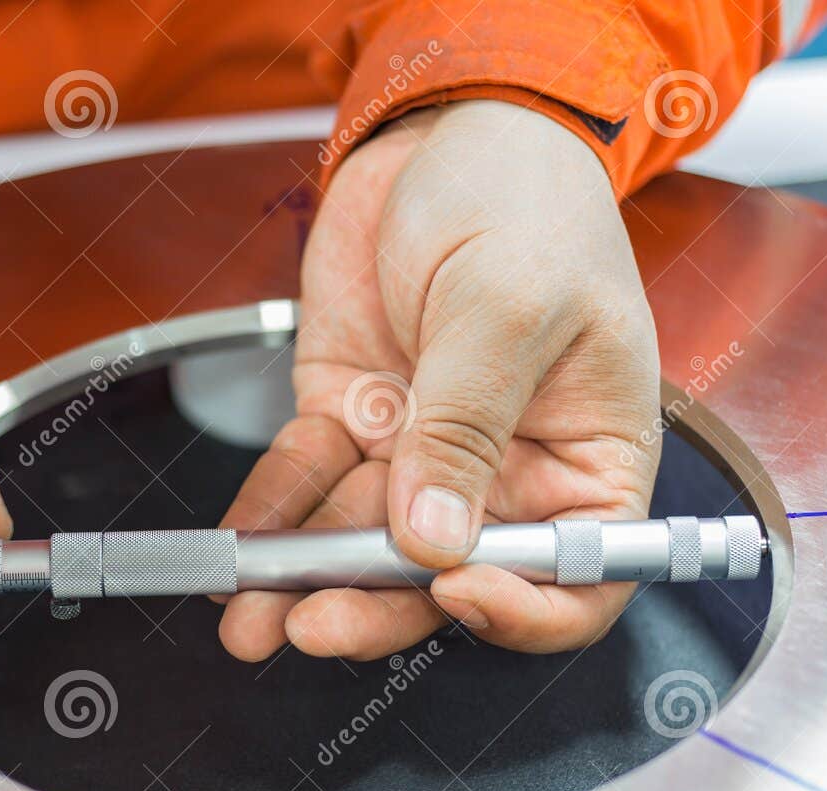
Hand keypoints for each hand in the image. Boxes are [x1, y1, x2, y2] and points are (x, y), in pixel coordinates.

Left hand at [219, 101, 659, 660]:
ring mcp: (422, 451)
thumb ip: (467, 424)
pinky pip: (308, 483)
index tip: (453, 592)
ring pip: (365, 543)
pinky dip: (271, 515)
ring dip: (305, 581)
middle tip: (313, 624)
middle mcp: (506, 471)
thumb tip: (432, 537)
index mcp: (588, 457)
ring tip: (250, 615)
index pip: (573, 576)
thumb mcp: (509, 305)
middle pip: (447, 576)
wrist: (444, 130)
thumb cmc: (523, 200)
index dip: (520, 608)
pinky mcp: (354, 419)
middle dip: (376, 608)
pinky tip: (238, 545)